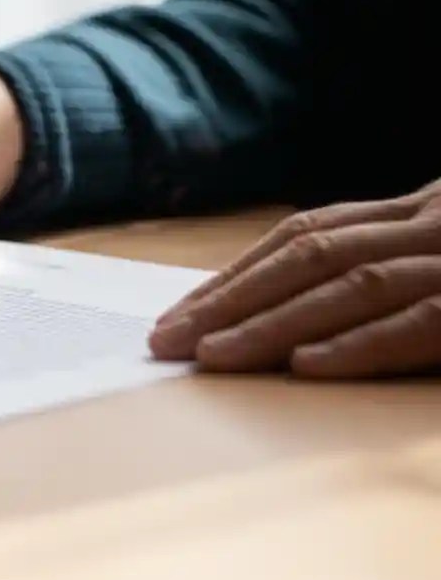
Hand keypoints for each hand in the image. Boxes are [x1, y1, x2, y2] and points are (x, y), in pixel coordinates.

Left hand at [149, 179, 440, 378]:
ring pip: (354, 285)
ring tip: (211, 355)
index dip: (236, 276)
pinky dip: (358, 343)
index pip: (304, 238)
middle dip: (232, 300)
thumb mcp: (438, 256)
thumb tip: (278, 310)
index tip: (175, 316)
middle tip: (166, 341)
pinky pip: (421, 322)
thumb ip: (377, 270)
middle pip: (312, 258)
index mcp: (413, 215)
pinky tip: (303, 365)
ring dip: (274, 322)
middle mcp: (430, 226)